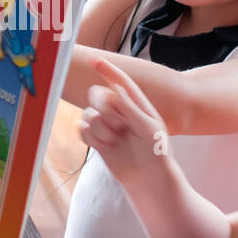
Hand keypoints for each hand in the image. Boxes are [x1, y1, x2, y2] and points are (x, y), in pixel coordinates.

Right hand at [79, 58, 170, 184]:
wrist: (148, 178)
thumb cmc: (155, 153)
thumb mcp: (148, 128)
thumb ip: (131, 109)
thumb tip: (115, 90)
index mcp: (137, 103)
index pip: (120, 81)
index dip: (106, 70)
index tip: (93, 59)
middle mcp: (120, 111)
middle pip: (98, 95)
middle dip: (104, 108)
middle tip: (119, 126)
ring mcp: (107, 125)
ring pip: (89, 115)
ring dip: (101, 130)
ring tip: (117, 141)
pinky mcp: (97, 138)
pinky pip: (82, 129)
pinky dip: (92, 139)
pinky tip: (106, 148)